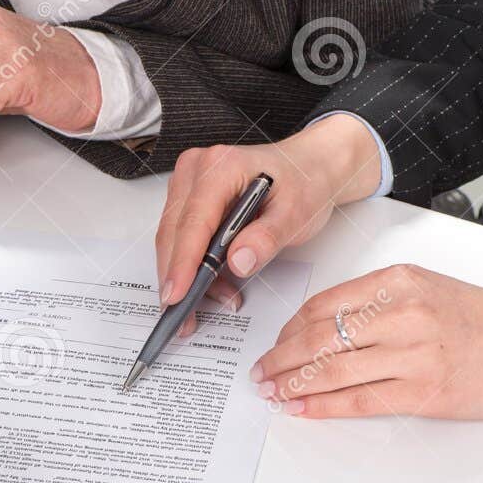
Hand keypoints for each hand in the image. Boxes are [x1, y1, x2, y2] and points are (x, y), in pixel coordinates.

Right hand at [155, 115, 386, 314]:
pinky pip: (180, 238)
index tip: (177, 295)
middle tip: (186, 316)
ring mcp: (188, 183)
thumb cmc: (304, 184)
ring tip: (218, 297)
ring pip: (172, 239)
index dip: (183, 262)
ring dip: (188, 275)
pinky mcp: (187, 199)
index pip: (193, 221)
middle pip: (174, 233)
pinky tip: (215, 283)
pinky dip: (194, 266)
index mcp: (221, 166)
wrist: (310, 168)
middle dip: (180, 278)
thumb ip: (268, 237)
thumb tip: (238, 261)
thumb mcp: (297, 213)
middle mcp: (197, 169)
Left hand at [252, 265, 482, 418]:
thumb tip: (327, 327)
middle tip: (261, 372)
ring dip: (291, 384)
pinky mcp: (422, 391)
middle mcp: (403, 312)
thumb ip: (381, 303)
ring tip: (273, 392)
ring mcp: (412, 353)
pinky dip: (321, 406)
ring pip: (329, 370)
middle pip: (316, 337)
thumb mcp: (431, 290)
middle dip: (278, 358)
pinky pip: (356, 400)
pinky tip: (302, 409)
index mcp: (401, 281)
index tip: (275, 343)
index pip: (324, 304)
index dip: (288, 329)